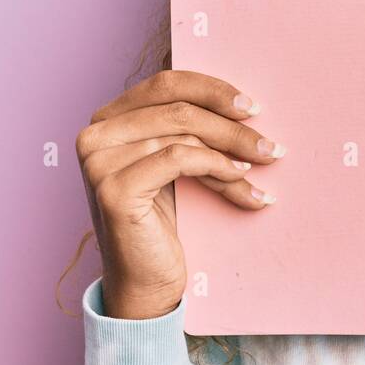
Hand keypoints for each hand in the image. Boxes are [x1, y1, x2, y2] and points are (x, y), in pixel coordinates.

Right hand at [75, 70, 285, 318]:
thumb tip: (244, 104)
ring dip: (232, 151)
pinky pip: (179, 158)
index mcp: (108, 119)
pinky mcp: (113, 188)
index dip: (213, 90)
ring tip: (261, 166)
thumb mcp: (177, 162)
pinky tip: (241, 180)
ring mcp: (98, 161)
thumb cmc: (164, 219)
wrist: (146, 280)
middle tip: (270, 145)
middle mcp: (94, 135)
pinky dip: (217, 167)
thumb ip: (189, 128)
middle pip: (179, 108)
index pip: (166, 84)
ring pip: (184, 134)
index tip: (252, 107)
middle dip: (232, 125)